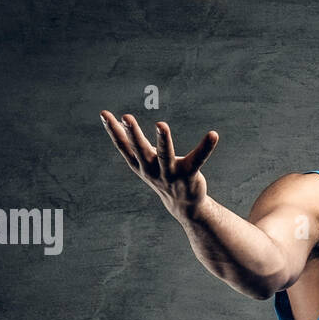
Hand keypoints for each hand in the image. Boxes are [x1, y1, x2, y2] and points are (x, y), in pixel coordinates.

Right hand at [100, 111, 217, 220]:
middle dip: (133, 133)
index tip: (104, 114)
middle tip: (127, 117)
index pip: (123, 146)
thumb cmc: (160, 175)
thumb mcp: (143, 160)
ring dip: (163, 140)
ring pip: (165, 155)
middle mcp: (152, 170)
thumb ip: (129, 143)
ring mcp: (170, 173)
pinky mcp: (189, 175)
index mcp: (140, 165)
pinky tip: (213, 135)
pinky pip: (198, 159)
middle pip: (140, 150)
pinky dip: (206, 147)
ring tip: (160, 125)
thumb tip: (111, 119)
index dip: (113, 131)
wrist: (184, 205)